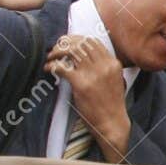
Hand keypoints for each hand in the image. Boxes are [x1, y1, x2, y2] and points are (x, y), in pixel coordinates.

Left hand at [47, 35, 129, 161]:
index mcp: (113, 64)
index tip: (66, 43)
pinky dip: (52, 65)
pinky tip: (48, 69)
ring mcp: (93, 75)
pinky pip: (62, 67)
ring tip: (50, 58)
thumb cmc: (112, 107)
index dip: (76, 39)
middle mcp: (104, 66)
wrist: (113, 125)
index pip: (92, 41)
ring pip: (70, 51)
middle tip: (55, 49)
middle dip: (64, 43)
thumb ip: (105, 68)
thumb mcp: (116, 82)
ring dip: (56, 52)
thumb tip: (87, 58)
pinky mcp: (81, 85)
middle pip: (80, 43)